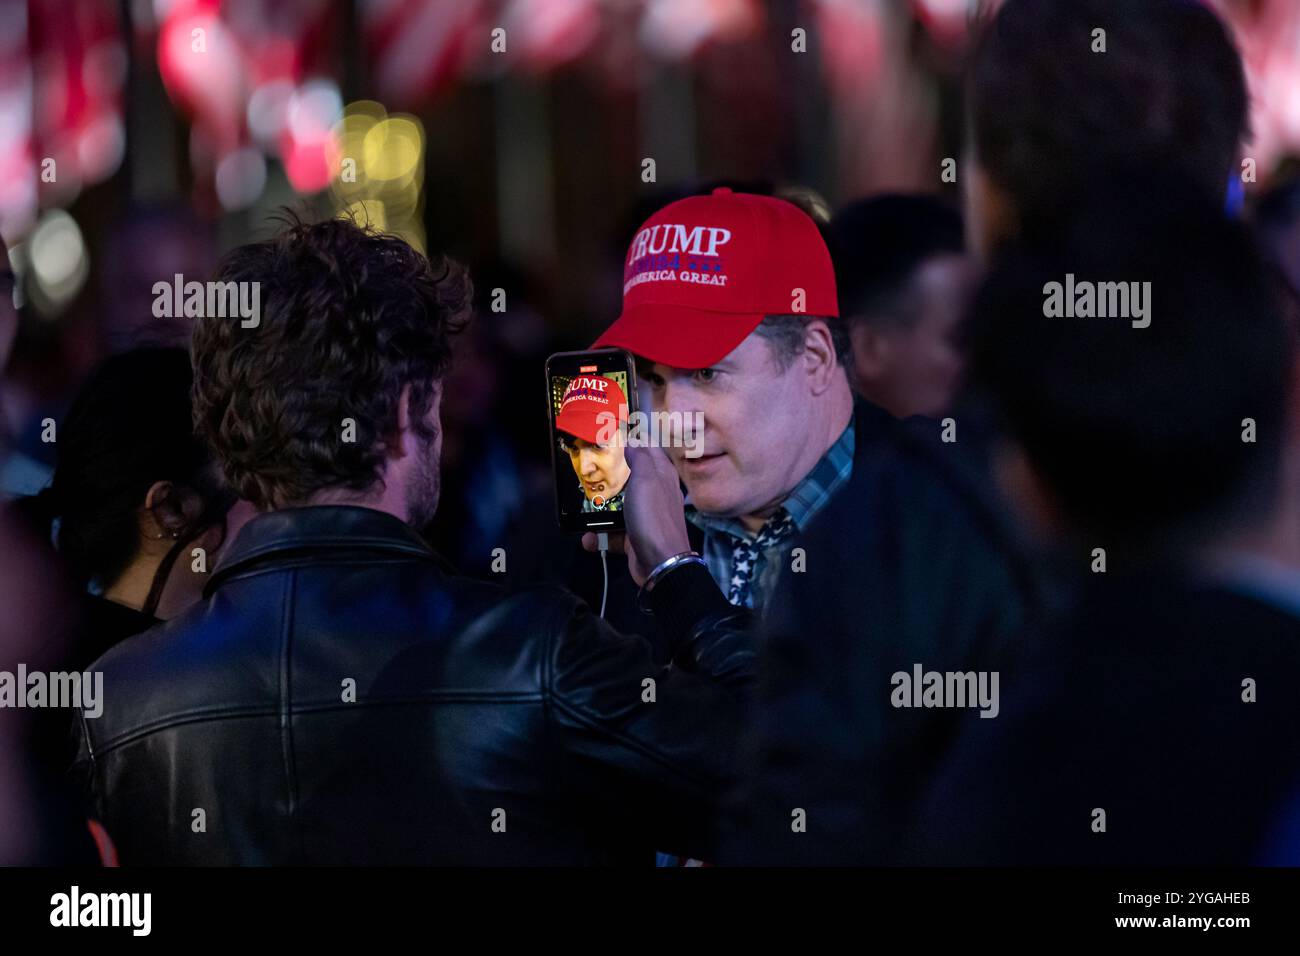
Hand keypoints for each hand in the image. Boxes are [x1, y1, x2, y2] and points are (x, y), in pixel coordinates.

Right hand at [582, 441, 690, 584]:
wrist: (660, 564)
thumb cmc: (653, 516)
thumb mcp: (646, 479)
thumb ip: (640, 457)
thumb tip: (633, 440)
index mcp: (661, 474)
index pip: (648, 448)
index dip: (632, 438)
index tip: (610, 434)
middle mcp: (655, 492)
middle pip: (629, 476)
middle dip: (608, 473)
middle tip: (586, 467)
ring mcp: (644, 516)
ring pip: (617, 504)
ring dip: (598, 508)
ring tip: (580, 505)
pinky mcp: (633, 536)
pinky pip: (612, 531)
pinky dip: (599, 535)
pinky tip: (588, 536)